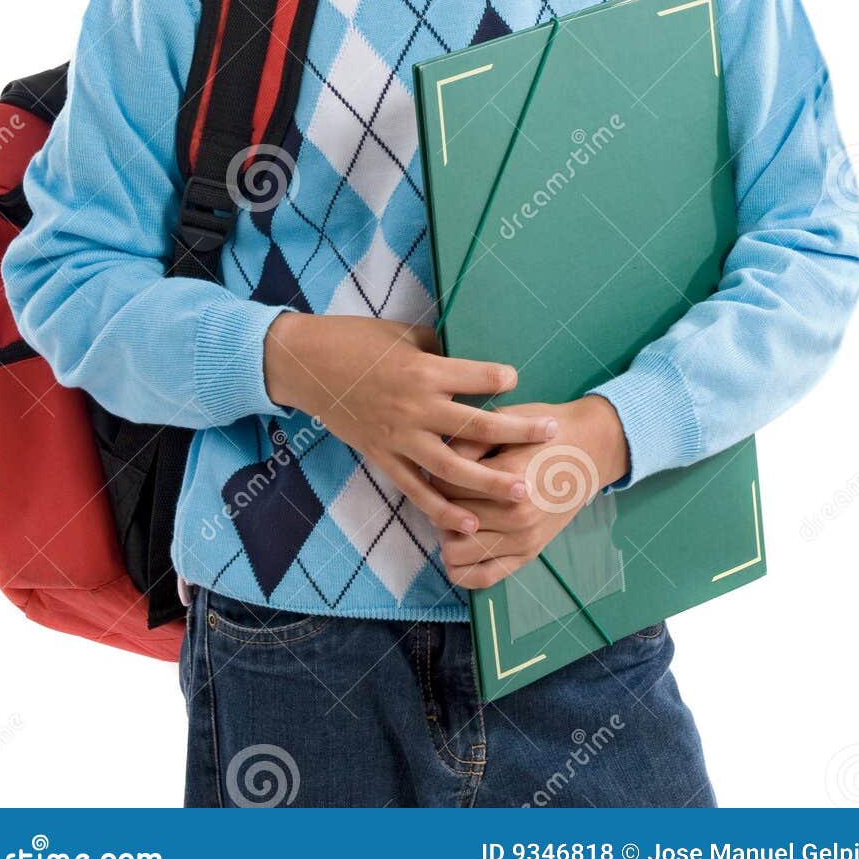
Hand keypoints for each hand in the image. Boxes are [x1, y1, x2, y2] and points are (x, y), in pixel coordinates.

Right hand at [263, 311, 561, 535]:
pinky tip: (469, 523)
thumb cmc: (356, 341)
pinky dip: (442, 509)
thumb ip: (437, 352)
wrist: (306, 365)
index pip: (477, 377)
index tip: (516, 380)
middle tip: (551, 435)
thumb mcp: (403, 335)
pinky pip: (416, 489)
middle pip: (476, 424)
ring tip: (521, 493)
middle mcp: (416, 407)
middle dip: (517, 431)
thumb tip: (465, 363)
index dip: (500, 377)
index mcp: (424, 370)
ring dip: (488, 482)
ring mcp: (399, 437)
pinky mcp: (382, 457)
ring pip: (452, 467)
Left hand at [432, 396, 630, 589]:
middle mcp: (517, 515)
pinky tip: (459, 549)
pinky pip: (483, 578)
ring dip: (448, 536)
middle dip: (438, 505)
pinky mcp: (528, 554)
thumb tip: (435, 464)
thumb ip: (468, 441)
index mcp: (510, 478)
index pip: (447, 489)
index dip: (435, 477)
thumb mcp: (506, 421)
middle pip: (448, 520)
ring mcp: (523, 539)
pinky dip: (462, 571)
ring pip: (458, 553)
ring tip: (454, 516)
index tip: (439, 469)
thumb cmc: (545, 432)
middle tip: (444, 492)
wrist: (589, 450)